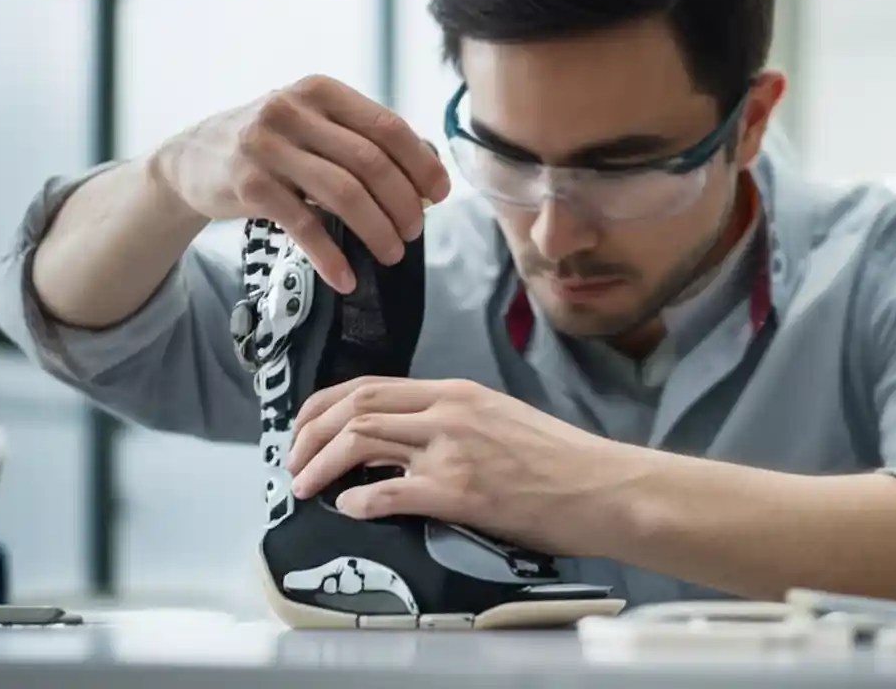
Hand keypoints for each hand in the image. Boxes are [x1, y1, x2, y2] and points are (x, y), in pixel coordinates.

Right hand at [149, 74, 450, 292]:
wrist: (191, 160)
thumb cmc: (272, 146)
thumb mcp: (313, 126)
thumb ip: (361, 141)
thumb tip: (427, 173)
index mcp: (321, 92)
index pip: (388, 127)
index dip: (422, 164)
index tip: (440, 195)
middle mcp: (292, 110)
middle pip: (371, 163)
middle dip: (403, 204)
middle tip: (415, 232)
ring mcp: (266, 146)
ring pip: (345, 194)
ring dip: (378, 231)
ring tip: (392, 254)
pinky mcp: (247, 185)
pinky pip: (304, 226)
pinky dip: (331, 257)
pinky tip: (347, 279)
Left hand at [284, 377, 656, 555]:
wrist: (603, 487)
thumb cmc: (561, 462)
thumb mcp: (501, 422)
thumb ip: (452, 425)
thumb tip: (403, 449)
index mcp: (458, 392)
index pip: (372, 386)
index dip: (325, 406)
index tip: (304, 427)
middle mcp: (449, 411)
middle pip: (355, 407)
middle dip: (310, 433)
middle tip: (292, 461)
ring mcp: (452, 449)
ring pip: (360, 440)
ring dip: (320, 465)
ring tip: (304, 487)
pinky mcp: (459, 490)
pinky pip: (387, 492)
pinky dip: (358, 500)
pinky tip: (350, 509)